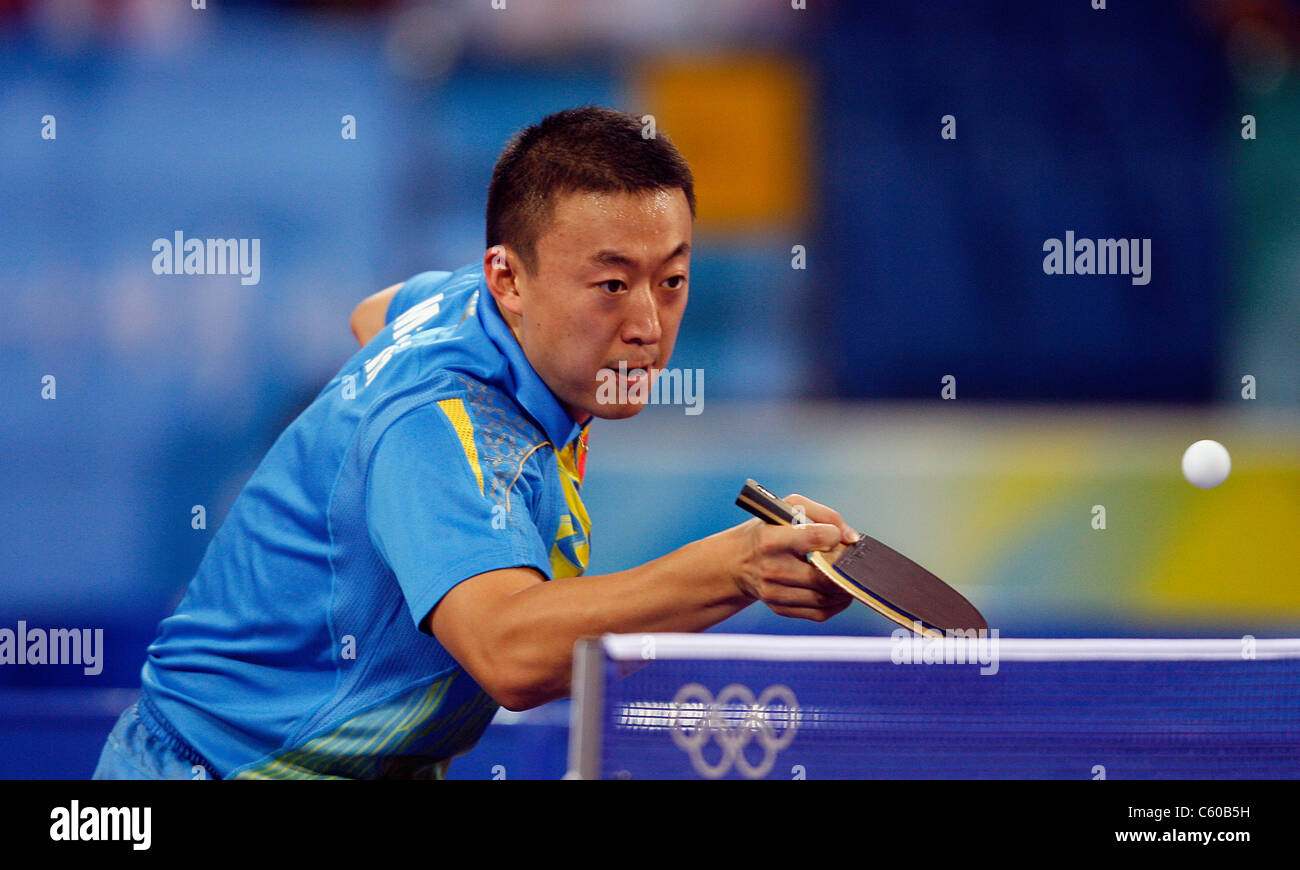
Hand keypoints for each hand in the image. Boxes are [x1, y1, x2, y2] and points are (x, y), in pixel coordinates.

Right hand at [729, 493, 859, 621]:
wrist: (738, 561)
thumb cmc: (770, 530)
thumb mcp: (790, 508)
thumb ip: (825, 515)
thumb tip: (851, 538)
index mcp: (771, 539)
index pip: (815, 538)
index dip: (834, 535)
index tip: (836, 534)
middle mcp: (771, 569)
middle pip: (823, 577)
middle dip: (844, 570)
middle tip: (851, 561)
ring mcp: (774, 593)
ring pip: (824, 599)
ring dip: (844, 588)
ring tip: (846, 575)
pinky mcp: (780, 609)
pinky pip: (819, 613)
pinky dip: (836, 604)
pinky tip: (837, 590)